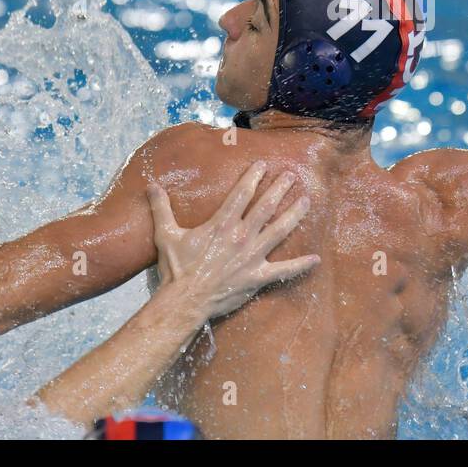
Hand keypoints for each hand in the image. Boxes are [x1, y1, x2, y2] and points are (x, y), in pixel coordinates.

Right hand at [146, 162, 317, 321]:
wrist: (184, 301)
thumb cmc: (176, 268)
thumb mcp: (165, 234)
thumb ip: (161, 208)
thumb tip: (151, 185)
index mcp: (221, 224)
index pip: (242, 194)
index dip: (253, 177)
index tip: (264, 165)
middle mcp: (240, 236)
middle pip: (265, 207)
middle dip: (279, 189)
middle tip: (292, 175)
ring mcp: (252, 257)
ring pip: (279, 231)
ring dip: (294, 215)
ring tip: (307, 201)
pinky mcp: (258, 277)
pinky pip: (284, 270)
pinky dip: (301, 266)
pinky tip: (316, 259)